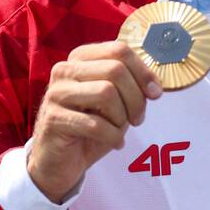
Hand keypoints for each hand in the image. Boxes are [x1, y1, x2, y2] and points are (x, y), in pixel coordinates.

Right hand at [28, 41, 162, 202]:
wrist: (60, 160)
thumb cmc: (90, 127)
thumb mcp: (116, 102)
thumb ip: (132, 86)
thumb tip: (155, 86)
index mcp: (81, 58)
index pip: (119, 50)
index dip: (144, 72)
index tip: (155, 94)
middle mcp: (65, 70)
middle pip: (115, 70)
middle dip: (136, 98)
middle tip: (138, 119)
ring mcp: (56, 93)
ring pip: (106, 92)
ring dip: (122, 116)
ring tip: (120, 129)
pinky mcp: (53, 118)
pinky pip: (95, 124)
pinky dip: (113, 136)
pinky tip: (116, 142)